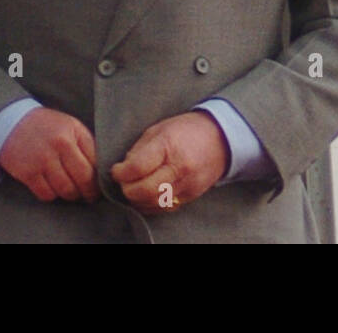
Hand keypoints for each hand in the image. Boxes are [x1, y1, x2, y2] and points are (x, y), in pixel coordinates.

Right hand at [0, 106, 99, 202]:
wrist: (12, 122)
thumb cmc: (46, 126)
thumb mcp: (70, 126)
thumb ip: (85, 144)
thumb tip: (100, 169)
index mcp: (74, 132)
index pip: (95, 162)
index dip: (99, 178)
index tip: (99, 186)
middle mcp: (60, 145)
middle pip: (83, 178)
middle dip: (89, 192)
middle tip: (89, 196)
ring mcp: (43, 160)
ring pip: (66, 190)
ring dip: (71, 195)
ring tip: (72, 193)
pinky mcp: (28, 173)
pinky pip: (46, 194)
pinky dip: (52, 196)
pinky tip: (53, 189)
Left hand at [110, 111, 228, 213]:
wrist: (221, 138)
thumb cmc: (187, 130)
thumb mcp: (159, 129)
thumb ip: (139, 150)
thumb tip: (123, 169)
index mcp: (169, 145)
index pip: (137, 167)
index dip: (120, 172)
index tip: (116, 170)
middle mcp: (180, 168)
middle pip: (143, 190)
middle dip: (127, 188)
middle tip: (123, 181)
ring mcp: (187, 184)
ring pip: (153, 202)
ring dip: (137, 199)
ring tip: (134, 187)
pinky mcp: (191, 196)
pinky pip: (165, 207)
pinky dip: (151, 204)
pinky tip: (147, 195)